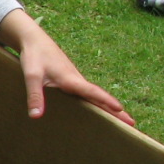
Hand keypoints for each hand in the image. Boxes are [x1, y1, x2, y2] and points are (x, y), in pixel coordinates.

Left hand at [0, 9, 135, 126]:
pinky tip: (98, 111)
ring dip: (108, 108)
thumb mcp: (31, 76)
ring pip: (94, 97)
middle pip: (99, 97)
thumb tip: (36, 116)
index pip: (92, 92)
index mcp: (70, 80)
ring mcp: (75, 81)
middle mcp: (77, 81)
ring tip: (122, 121)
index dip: (106, 101)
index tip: (120, 109)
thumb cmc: (34, 57)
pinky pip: (87, 95)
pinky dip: (97, 103)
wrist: (34, 40)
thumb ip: (34, 96)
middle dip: (115, 111)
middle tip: (132, 123)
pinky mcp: (71, 82)